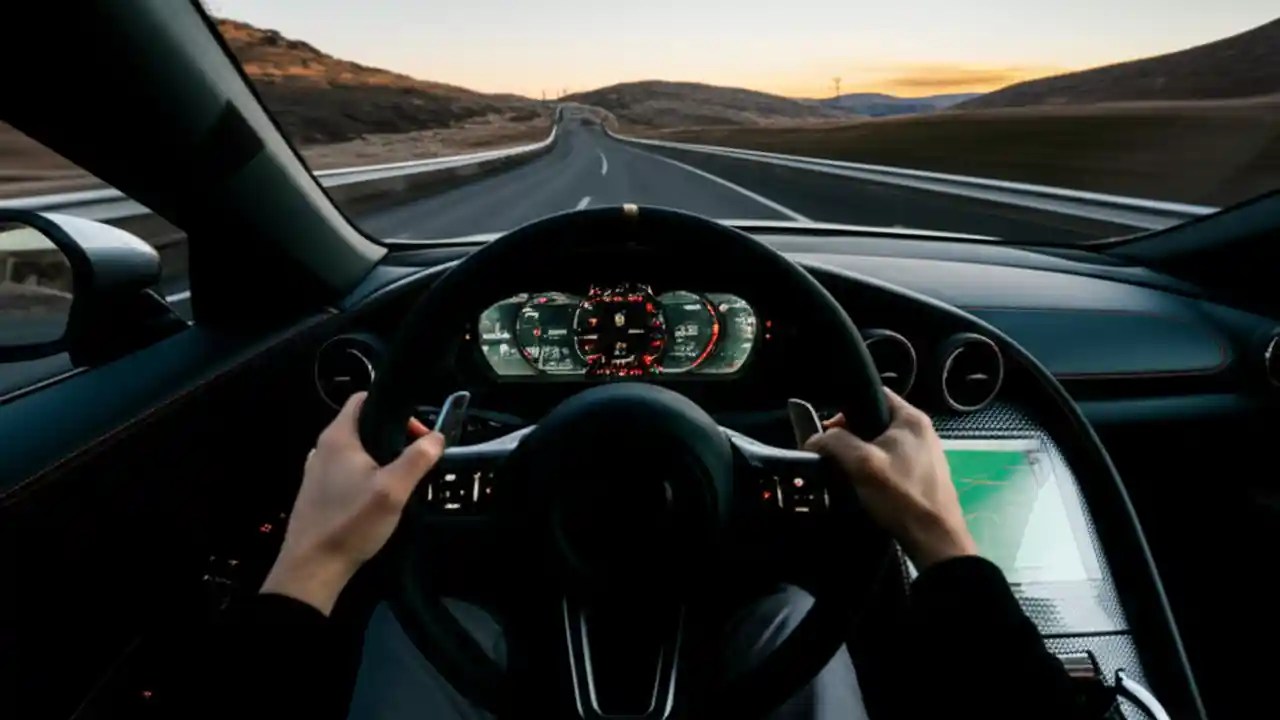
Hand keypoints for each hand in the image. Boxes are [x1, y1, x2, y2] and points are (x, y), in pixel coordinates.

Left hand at [261, 392, 443, 614]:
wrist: (312, 567)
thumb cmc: (351, 522)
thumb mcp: (393, 490)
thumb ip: (417, 459)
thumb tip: (437, 437)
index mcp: (338, 437)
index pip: (362, 399)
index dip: (393, 407)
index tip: (416, 432)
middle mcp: (323, 447)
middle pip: (362, 425)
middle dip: (393, 435)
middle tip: (417, 457)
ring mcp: (316, 471)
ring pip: (355, 450)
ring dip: (380, 457)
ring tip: (402, 478)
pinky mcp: (317, 492)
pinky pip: (346, 471)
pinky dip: (365, 474)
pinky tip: (379, 496)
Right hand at [805, 390, 976, 569]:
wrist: (934, 538)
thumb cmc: (900, 495)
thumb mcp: (861, 464)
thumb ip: (835, 443)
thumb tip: (815, 438)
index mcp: (911, 419)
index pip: (875, 394)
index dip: (848, 407)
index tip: (830, 429)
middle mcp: (923, 431)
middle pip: (877, 420)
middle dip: (852, 435)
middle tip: (835, 454)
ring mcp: (927, 454)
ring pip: (884, 443)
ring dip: (863, 455)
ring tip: (849, 472)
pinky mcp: (925, 475)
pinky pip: (894, 462)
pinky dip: (878, 469)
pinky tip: (869, 486)